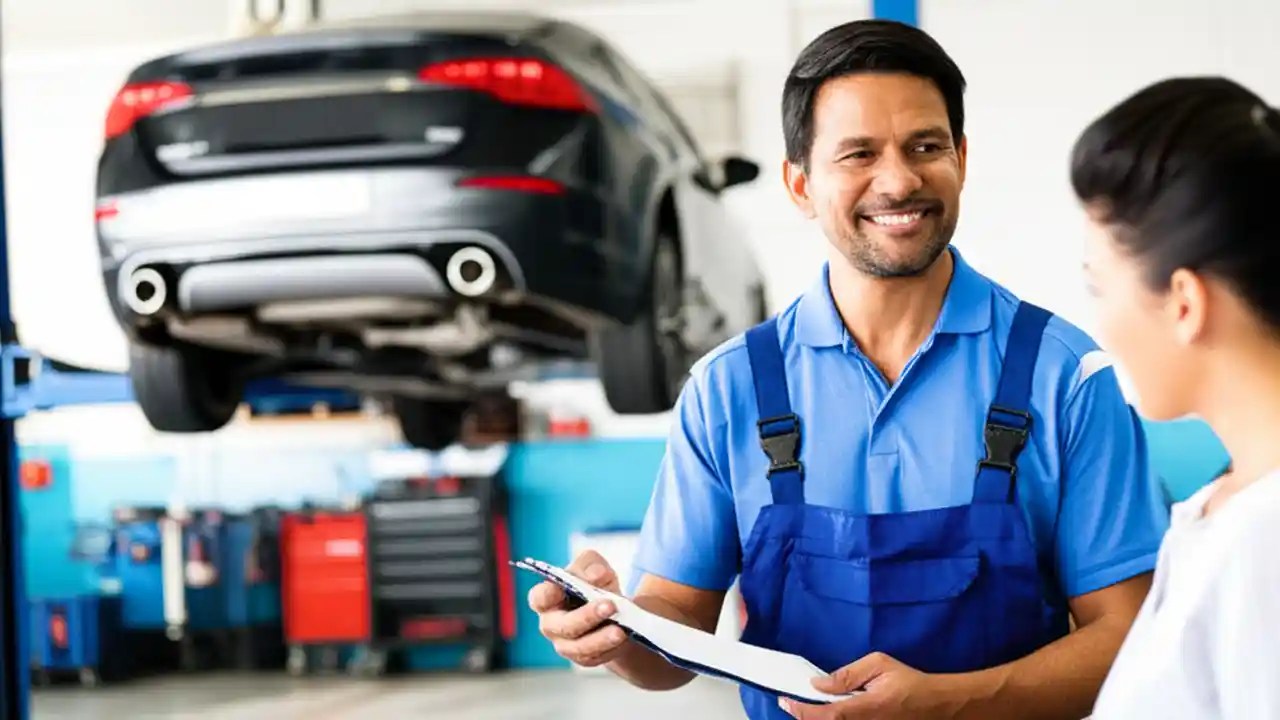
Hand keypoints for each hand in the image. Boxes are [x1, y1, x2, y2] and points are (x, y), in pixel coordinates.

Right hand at [528, 550, 630, 667]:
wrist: (617, 610)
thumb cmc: (595, 584)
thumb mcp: (594, 566)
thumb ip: (591, 564)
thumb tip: (595, 575)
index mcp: (547, 598)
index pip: (539, 598)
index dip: (547, 595)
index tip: (561, 589)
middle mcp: (552, 624)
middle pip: (562, 625)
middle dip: (586, 616)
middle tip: (610, 606)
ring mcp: (566, 645)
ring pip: (580, 647)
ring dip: (601, 638)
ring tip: (620, 630)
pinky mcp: (583, 658)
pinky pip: (595, 656)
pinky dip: (610, 648)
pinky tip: (624, 637)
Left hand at [780, 653, 962, 719]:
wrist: (936, 705)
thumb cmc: (909, 681)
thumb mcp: (879, 664)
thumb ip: (847, 675)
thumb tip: (819, 684)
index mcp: (866, 708)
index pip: (826, 715)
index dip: (802, 711)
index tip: (785, 700)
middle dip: (804, 717)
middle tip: (790, 703)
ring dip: (817, 719)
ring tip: (805, 708)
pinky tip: (824, 713)